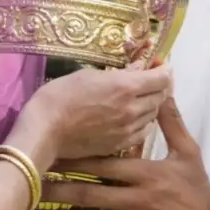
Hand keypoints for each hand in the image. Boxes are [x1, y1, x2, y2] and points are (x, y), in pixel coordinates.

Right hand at [27, 65, 170, 159]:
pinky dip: (143, 122)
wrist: (45, 130)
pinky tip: (132, 117)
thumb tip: (139, 68)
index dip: (164, 69)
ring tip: (139, 98)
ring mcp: (128, 130)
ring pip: (153, 115)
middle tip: (149, 79)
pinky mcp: (120, 145)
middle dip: (160, 85)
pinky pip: (142, 132)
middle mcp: (133, 109)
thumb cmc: (61, 95)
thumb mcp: (89, 74)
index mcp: (126, 87)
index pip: (162, 78)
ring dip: (151, 104)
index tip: (157, 64)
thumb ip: (119, 73)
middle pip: (162, 96)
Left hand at [32, 97, 209, 209]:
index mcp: (143, 173)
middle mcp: (131, 199)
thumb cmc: (197, 189)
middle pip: (87, 194)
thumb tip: (164, 90)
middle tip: (29, 184)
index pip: (102, 165)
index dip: (74, 161)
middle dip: (56, 190)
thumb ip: (172, 122)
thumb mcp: (188, 152)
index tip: (50, 154)